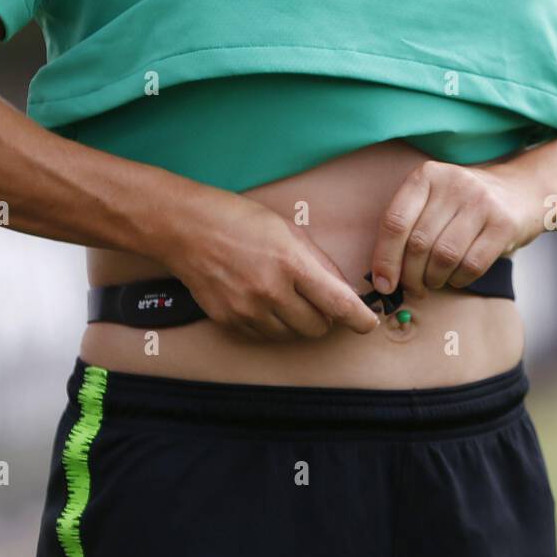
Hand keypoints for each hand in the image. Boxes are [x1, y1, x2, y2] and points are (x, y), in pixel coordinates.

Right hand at [163, 186, 380, 342]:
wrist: (187, 229)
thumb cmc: (240, 220)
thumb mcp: (288, 229)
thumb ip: (319, 262)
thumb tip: (343, 290)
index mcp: (291, 263)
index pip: (337, 303)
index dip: (359, 318)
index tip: (369, 323)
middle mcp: (270, 291)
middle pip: (317, 327)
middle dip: (325, 317)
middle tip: (316, 298)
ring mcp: (248, 310)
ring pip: (292, 335)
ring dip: (297, 322)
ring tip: (284, 294)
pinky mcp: (229, 321)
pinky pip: (265, 336)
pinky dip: (272, 325)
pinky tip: (262, 300)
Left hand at [369, 160, 539, 298]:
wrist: (520, 190)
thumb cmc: (463, 204)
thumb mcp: (433, 199)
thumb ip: (408, 226)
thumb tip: (382, 276)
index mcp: (426, 175)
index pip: (395, 221)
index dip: (385, 258)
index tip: (383, 284)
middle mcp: (453, 184)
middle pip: (419, 243)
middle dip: (410, 275)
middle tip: (412, 287)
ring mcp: (481, 202)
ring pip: (444, 256)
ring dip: (434, 279)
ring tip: (433, 282)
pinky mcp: (503, 224)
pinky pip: (471, 265)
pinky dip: (458, 280)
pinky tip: (456, 277)